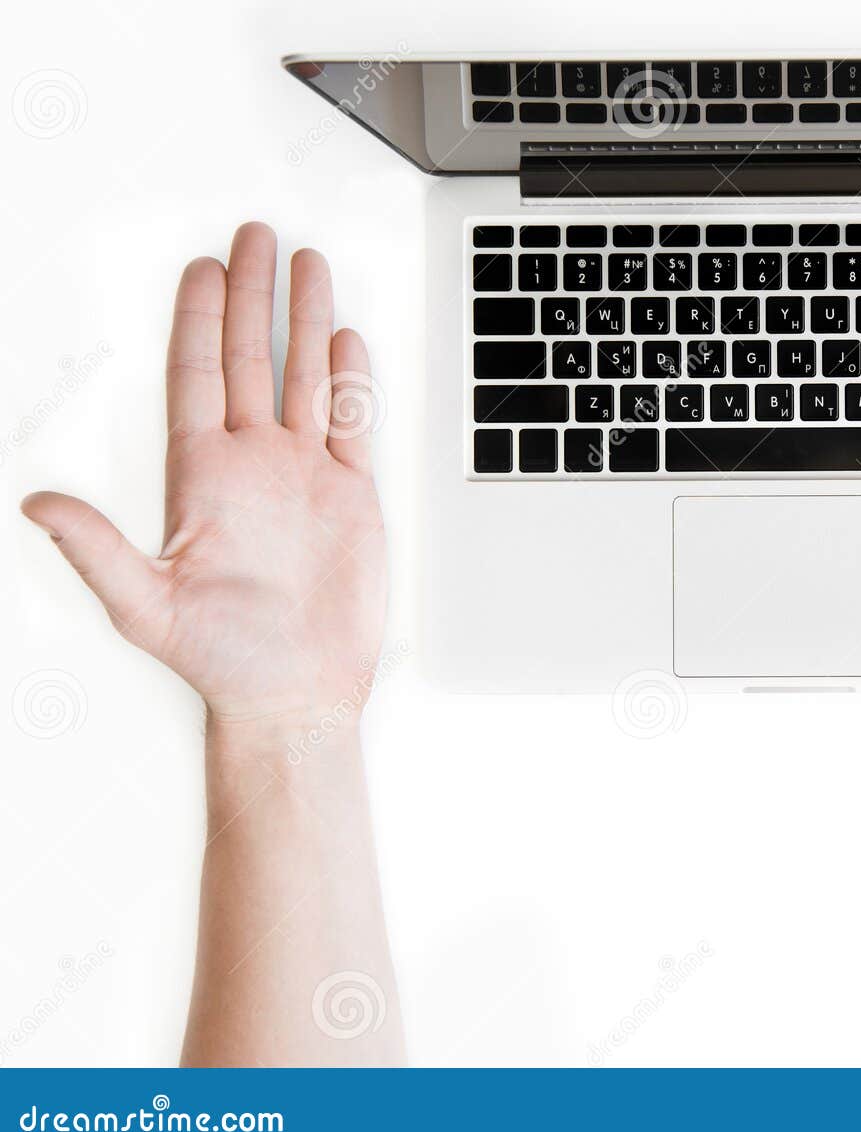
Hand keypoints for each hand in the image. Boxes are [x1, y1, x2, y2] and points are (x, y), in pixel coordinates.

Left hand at [22, 223, 385, 724]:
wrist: (296, 693)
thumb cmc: (221, 659)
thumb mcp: (144, 605)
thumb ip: (96, 548)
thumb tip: (35, 501)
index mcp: (201, 476)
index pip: (196, 374)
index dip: (199, 317)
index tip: (205, 266)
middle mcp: (251, 464)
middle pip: (249, 357)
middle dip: (254, 294)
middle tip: (256, 237)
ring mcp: (302, 476)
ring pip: (306, 379)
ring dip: (306, 321)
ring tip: (309, 267)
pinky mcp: (351, 495)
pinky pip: (353, 423)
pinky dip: (353, 381)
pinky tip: (347, 342)